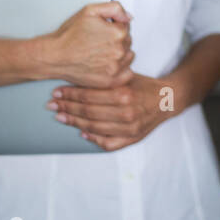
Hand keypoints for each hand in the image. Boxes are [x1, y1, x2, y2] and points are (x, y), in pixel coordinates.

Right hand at [39, 2, 133, 87]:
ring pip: (128, 56)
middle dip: (117, 39)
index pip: (126, 26)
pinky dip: (122, 69)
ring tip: (102, 52)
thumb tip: (128, 16)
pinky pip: (127, 74)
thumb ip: (114, 8)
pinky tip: (110, 64)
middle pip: (128, 41)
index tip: (103, 30)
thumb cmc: (69, 36)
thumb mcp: (90, 10)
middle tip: (99, 40)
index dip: (114, 26)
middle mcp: (119, 51)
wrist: (54, 56)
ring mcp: (116, 68)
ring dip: (120, 53)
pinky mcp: (110, 81)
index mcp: (118, 33)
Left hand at [47, 74, 172, 151]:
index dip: (69, 94)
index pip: (89, 95)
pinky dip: (93, 139)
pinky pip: (108, 143)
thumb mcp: (127, 76)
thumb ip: (106, 79)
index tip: (56, 92)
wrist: (168, 99)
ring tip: (60, 116)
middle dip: (66, 107)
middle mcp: (126, 112)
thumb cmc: (144, 85)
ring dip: (74, 122)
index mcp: (124, 93)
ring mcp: (129, 127)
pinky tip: (81, 133)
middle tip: (51, 104)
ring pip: (94, 127)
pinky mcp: (133, 138)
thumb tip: (78, 76)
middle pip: (88, 111)